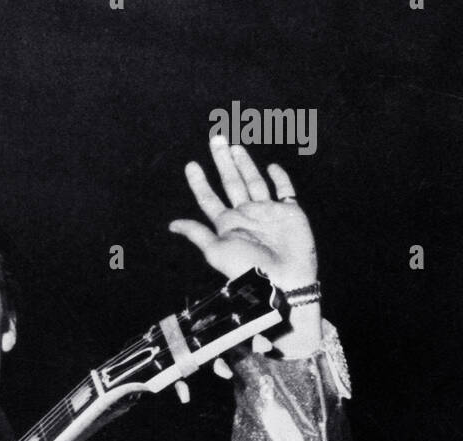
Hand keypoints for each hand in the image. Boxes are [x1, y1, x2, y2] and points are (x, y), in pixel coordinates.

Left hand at [169, 135, 316, 291]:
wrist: (283, 280)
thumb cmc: (247, 268)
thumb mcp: (217, 251)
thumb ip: (198, 235)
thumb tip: (172, 225)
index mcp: (227, 225)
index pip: (209, 199)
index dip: (199, 183)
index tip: (190, 165)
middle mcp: (246, 215)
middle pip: (231, 183)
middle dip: (222, 162)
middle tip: (215, 139)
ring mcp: (268, 212)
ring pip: (254, 182)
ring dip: (245, 164)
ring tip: (234, 146)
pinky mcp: (290, 212)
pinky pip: (284, 190)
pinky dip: (280, 178)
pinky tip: (272, 166)